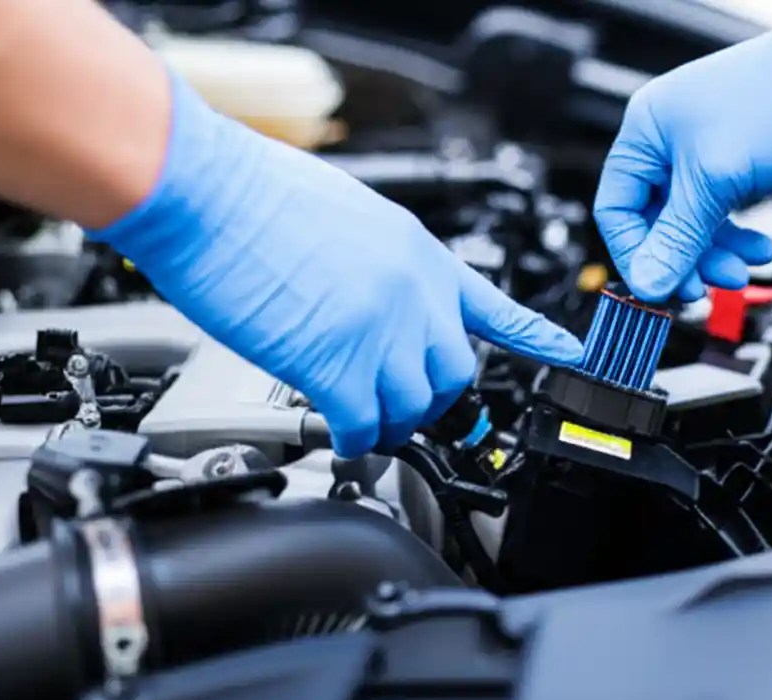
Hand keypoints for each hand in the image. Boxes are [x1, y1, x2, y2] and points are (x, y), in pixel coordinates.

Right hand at [91, 75, 581, 456]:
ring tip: (361, 422)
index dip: (533, 336)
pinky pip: (364, 426)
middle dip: (429, 397)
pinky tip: (338, 434)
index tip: (566, 353)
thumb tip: (373, 298)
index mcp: (419, 253)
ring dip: (389, 424)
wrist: (204, 187)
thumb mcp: (346, 212)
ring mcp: (378, 330)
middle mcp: (413, 293)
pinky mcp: (334, 363)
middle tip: (398, 405)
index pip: (494, 304)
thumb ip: (378, 263)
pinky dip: (354, 440)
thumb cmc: (253, 191)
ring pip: (413, 407)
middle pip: (454, 373)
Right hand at [594, 0, 771, 301]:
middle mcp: (665, 144)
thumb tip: (649, 284)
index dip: (637, 255)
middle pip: (656, 224)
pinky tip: (761, 250)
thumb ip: (678, 238)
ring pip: (692, 225)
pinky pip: (720, 215)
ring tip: (747, 269)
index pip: (617, 210)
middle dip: (686, 259)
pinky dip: (738, 237)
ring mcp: (699, 155)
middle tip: (712, 288)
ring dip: (717, 254)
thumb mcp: (716, 181)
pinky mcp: (731, 166)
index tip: (662, 289)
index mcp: (644, 134)